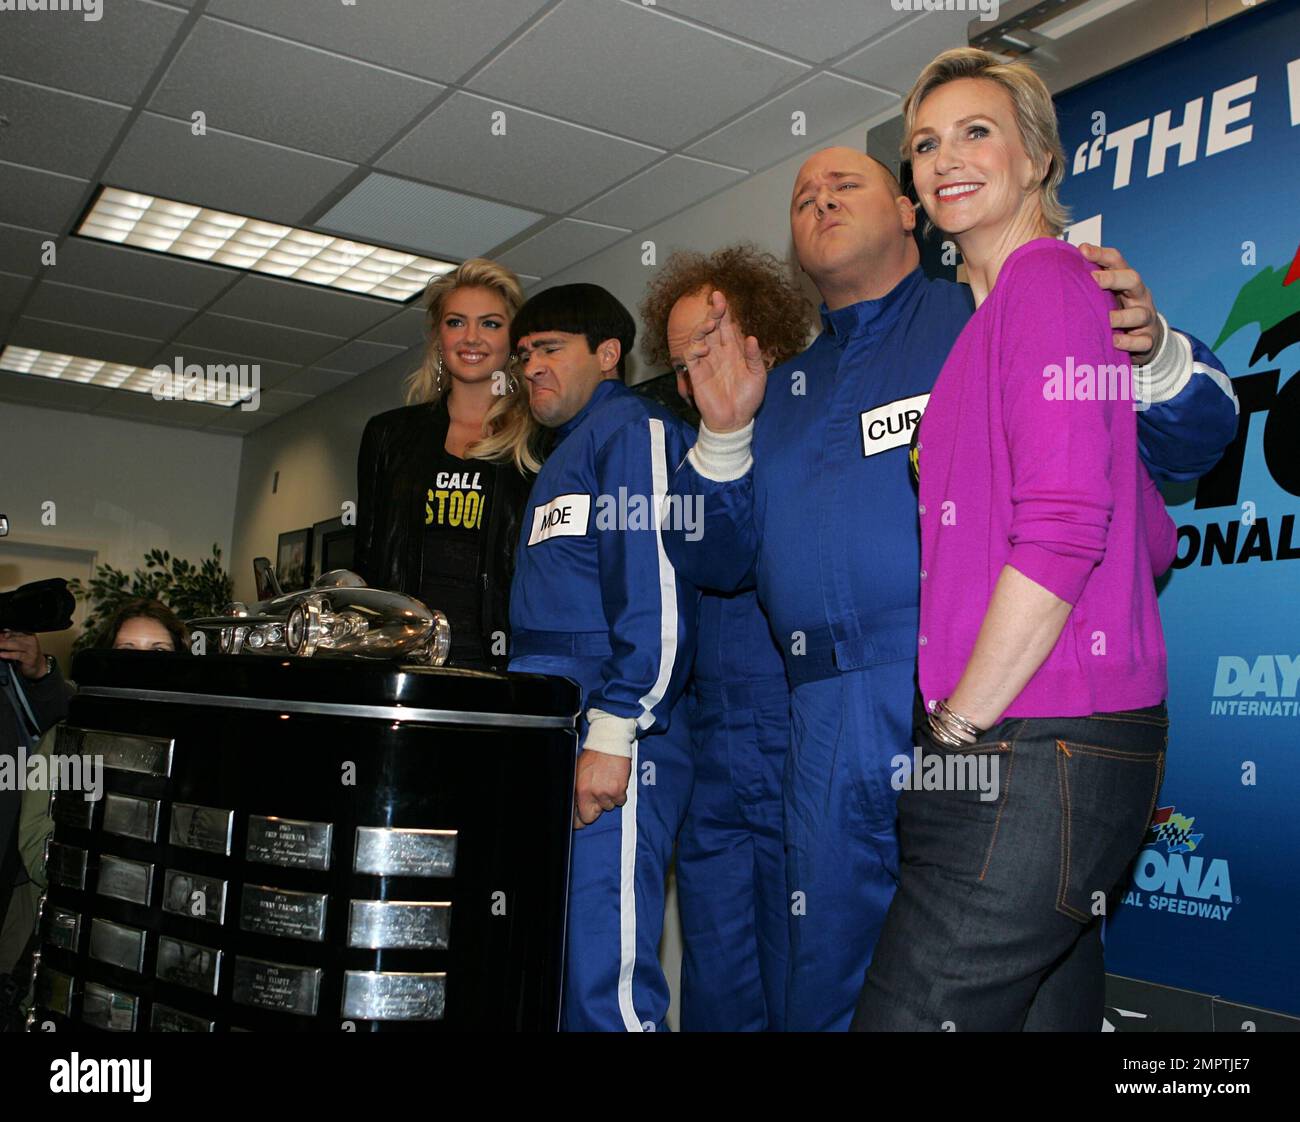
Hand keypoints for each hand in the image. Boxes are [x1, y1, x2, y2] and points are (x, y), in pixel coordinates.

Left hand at [0, 630, 45, 679]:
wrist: (37, 666)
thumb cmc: (27, 654)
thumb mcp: (19, 645)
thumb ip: (11, 639)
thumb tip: (1, 635)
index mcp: (30, 635)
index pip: (16, 632)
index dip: (7, 633)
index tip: (0, 634)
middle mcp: (32, 641)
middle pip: (16, 638)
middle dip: (4, 639)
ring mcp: (32, 650)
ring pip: (17, 645)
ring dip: (5, 645)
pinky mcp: (30, 659)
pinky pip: (18, 655)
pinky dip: (9, 654)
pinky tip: (2, 654)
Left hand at [573, 749, 631, 828]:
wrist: (609, 743)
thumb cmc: (594, 756)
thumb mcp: (578, 772)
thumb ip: (577, 789)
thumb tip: (576, 805)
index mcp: (578, 789)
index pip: (575, 816)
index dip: (578, 819)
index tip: (580, 820)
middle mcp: (589, 793)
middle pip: (590, 817)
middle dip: (594, 811)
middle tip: (597, 800)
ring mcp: (604, 793)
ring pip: (607, 807)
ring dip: (608, 799)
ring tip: (607, 783)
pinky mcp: (618, 790)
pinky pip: (620, 801)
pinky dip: (620, 794)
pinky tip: (616, 782)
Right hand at [684, 291, 767, 433]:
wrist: (735, 421)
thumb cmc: (747, 399)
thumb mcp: (758, 376)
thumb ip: (755, 357)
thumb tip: (752, 338)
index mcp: (734, 351)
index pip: (727, 326)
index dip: (725, 311)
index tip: (722, 295)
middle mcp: (718, 353)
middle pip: (713, 327)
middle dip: (714, 312)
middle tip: (717, 299)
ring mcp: (706, 362)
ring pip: (699, 337)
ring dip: (702, 328)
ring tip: (710, 323)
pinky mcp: (696, 373)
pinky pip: (690, 356)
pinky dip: (694, 349)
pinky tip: (703, 349)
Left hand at [1079, 243, 1164, 362]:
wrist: (1145, 337)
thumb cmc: (1118, 310)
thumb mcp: (1107, 294)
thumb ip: (1090, 284)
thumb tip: (1057, 270)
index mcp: (1126, 281)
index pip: (1117, 261)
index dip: (1101, 254)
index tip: (1082, 250)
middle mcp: (1139, 295)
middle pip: (1133, 279)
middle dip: (1113, 278)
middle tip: (1092, 279)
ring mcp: (1146, 317)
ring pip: (1139, 313)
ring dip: (1120, 317)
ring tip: (1105, 320)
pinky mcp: (1148, 339)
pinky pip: (1142, 341)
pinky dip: (1128, 342)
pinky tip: (1113, 341)